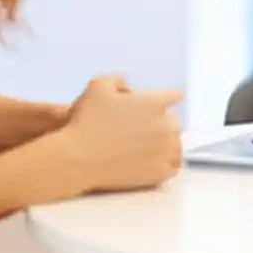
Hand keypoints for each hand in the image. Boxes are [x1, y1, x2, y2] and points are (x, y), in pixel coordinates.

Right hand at [60, 76, 183, 193]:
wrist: (77, 159)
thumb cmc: (85, 121)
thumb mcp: (98, 86)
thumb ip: (119, 80)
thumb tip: (129, 89)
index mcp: (155, 102)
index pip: (175, 96)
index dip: (167, 99)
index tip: (162, 105)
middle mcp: (166, 125)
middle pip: (173, 122)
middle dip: (161, 124)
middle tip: (143, 131)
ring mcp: (165, 150)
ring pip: (175, 145)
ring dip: (166, 145)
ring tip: (148, 149)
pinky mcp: (160, 172)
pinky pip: (171, 167)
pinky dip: (164, 165)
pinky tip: (151, 164)